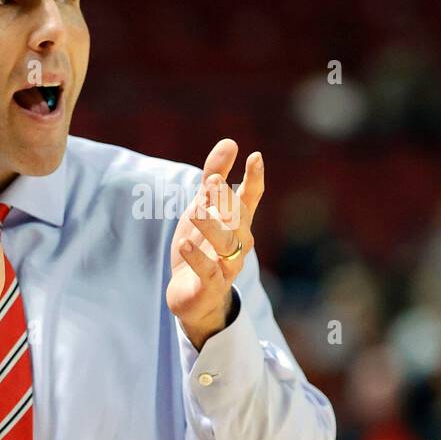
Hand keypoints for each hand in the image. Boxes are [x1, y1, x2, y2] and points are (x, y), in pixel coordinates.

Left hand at [167, 138, 264, 350]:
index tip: (255, 156)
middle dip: (227, 201)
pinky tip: (185, 243)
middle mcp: (238, 243)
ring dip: (212, 226)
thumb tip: (230, 142)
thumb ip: (214, 177)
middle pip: (239, 219)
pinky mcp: (211, 286)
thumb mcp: (203, 208)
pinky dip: (197, 258)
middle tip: (212, 183)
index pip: (250, 198)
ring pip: (227, 244)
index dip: (254, 178)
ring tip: (196, 211)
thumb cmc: (201, 248)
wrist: (193, 298)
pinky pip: (208, 271)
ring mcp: (227, 265)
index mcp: (237, 223)